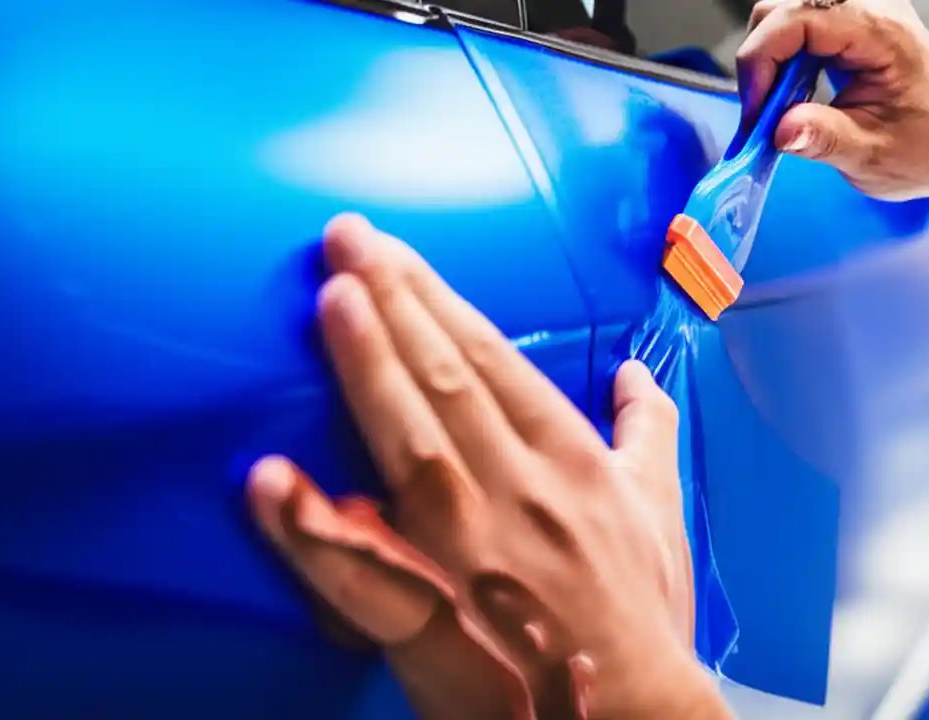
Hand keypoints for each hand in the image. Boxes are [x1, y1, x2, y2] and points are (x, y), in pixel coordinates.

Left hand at [249, 215, 726, 718]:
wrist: (629, 712)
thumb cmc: (641, 612)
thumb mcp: (660, 509)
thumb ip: (647, 432)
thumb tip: (640, 376)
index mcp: (569, 461)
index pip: (493, 361)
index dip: (437, 301)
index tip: (393, 252)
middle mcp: (517, 492)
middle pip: (446, 382)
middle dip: (393, 303)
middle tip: (346, 239)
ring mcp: (469, 552)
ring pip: (410, 445)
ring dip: (368, 369)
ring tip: (331, 301)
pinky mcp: (430, 616)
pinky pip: (360, 572)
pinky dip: (311, 528)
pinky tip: (268, 479)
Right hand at [738, 0, 928, 199]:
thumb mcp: (873, 156)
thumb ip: (824, 139)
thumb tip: (779, 131)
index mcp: (882, 33)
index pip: (796, 19)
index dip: (762, 60)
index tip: (756, 110)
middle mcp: (875, 9)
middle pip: (784, 8)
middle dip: (761, 58)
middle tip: (762, 112)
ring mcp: (866, 13)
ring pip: (787, 14)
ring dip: (771, 60)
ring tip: (777, 107)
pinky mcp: (857, 27)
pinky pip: (802, 28)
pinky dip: (785, 61)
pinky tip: (793, 96)